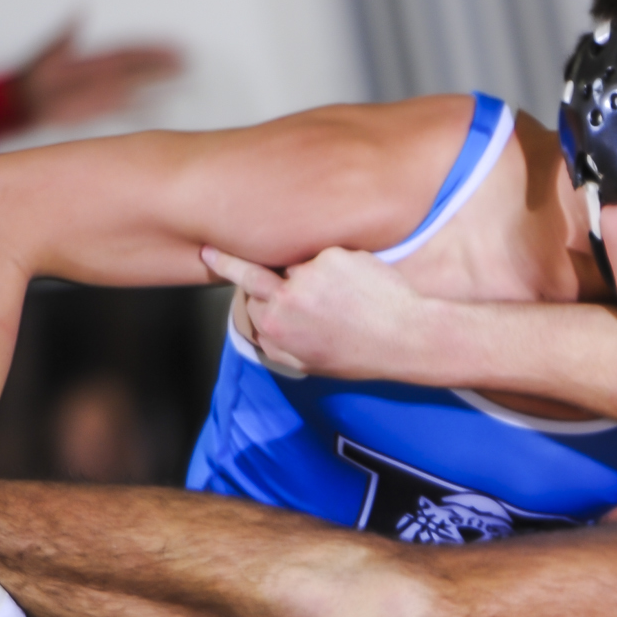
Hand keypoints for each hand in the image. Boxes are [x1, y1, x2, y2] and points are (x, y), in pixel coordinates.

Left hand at [16, 24, 182, 128]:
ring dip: (159, 81)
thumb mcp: (51, 49)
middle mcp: (106, 73)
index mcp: (97, 57)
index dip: (152, 47)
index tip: (171, 44)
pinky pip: (128, 107)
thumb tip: (79, 9)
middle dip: (163, 63)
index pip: (132, 50)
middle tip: (184, 60)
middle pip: (141, 66)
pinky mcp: (101, 107)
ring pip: (140, 84)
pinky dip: (144, 106)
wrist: (26, 100)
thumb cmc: (36, 75)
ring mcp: (106, 91)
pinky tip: (159, 105)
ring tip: (180, 76)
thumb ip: (67, 31)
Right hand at [202, 245, 440, 383]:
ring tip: (346, 299)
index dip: (257, 299)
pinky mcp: (332, 255)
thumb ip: (278, 345)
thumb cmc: (359, 355)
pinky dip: (341, 266)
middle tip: (211, 252)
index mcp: (275, 327)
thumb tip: (258, 331)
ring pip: (298, 265)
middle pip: (248, 273)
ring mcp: (308, 274)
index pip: (250, 303)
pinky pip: (328, 255)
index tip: (238, 285)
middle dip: (228, 262)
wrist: (404, 337)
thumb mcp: (309, 364)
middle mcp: (285, 298)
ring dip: (314, 275)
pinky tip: (360, 286)